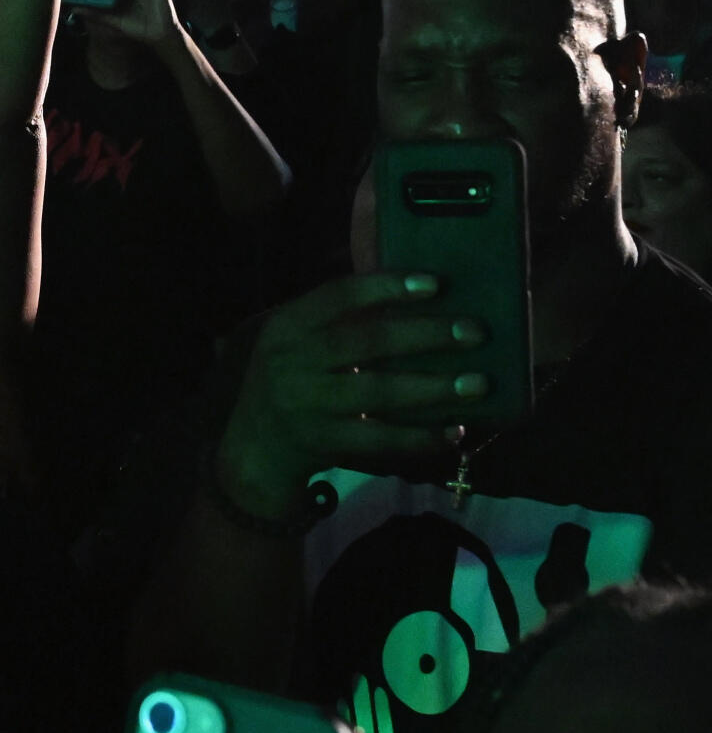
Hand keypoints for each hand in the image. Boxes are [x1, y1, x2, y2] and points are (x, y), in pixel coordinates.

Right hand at [215, 272, 481, 516]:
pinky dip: (419, 436)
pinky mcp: (323, 442)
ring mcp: (306, 404)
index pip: (338, 296)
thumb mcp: (294, 344)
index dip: (387, 287)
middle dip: (425, 334)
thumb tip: (412, 298)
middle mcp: (292, 361)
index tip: (436, 283)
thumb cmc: (290, 383)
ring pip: (378, 392)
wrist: (254, 449)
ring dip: (433, 387)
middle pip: (366, 341)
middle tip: (475, 332)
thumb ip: (335, 321)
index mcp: (287, 327)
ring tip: (478, 383)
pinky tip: (453, 430)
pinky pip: (380, 438)